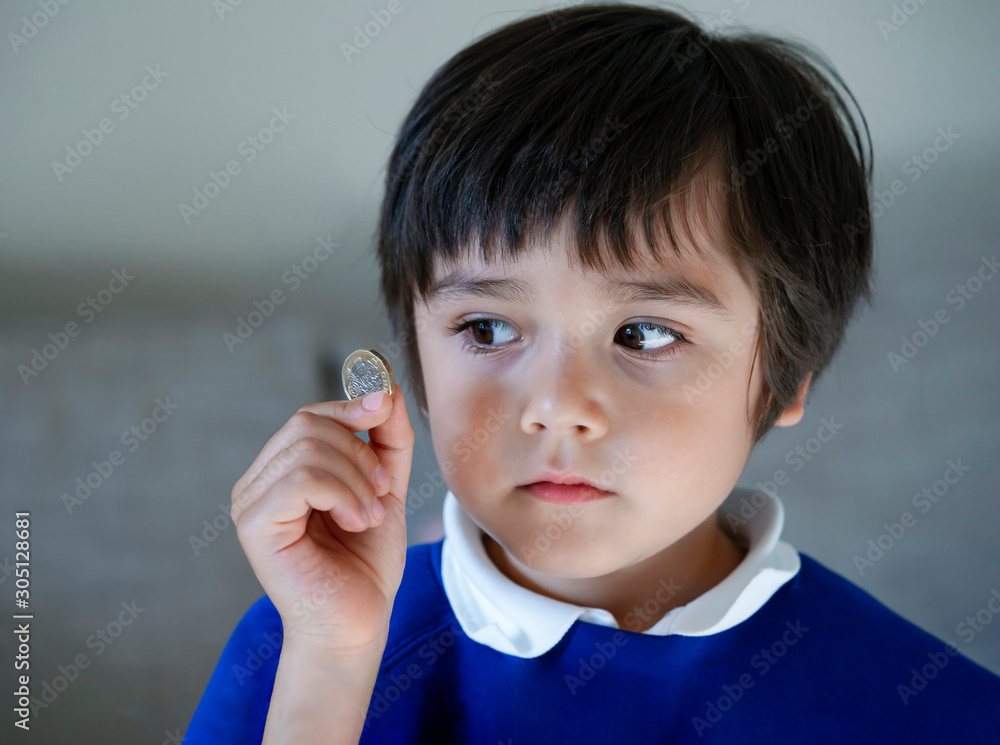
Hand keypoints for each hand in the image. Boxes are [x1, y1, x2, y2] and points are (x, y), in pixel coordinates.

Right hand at [230, 387, 413, 653]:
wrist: (358, 619)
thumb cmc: (365, 560)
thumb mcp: (385, 485)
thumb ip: (386, 438)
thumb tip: (385, 387)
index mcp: (281, 470)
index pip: (310, 415)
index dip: (352, 408)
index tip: (385, 415)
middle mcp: (258, 482)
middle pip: (308, 424)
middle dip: (360, 451)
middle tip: (382, 491)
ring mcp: (250, 502)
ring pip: (308, 449)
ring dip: (357, 479)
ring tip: (369, 516)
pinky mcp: (254, 524)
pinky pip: (302, 479)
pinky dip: (343, 494)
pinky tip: (356, 522)